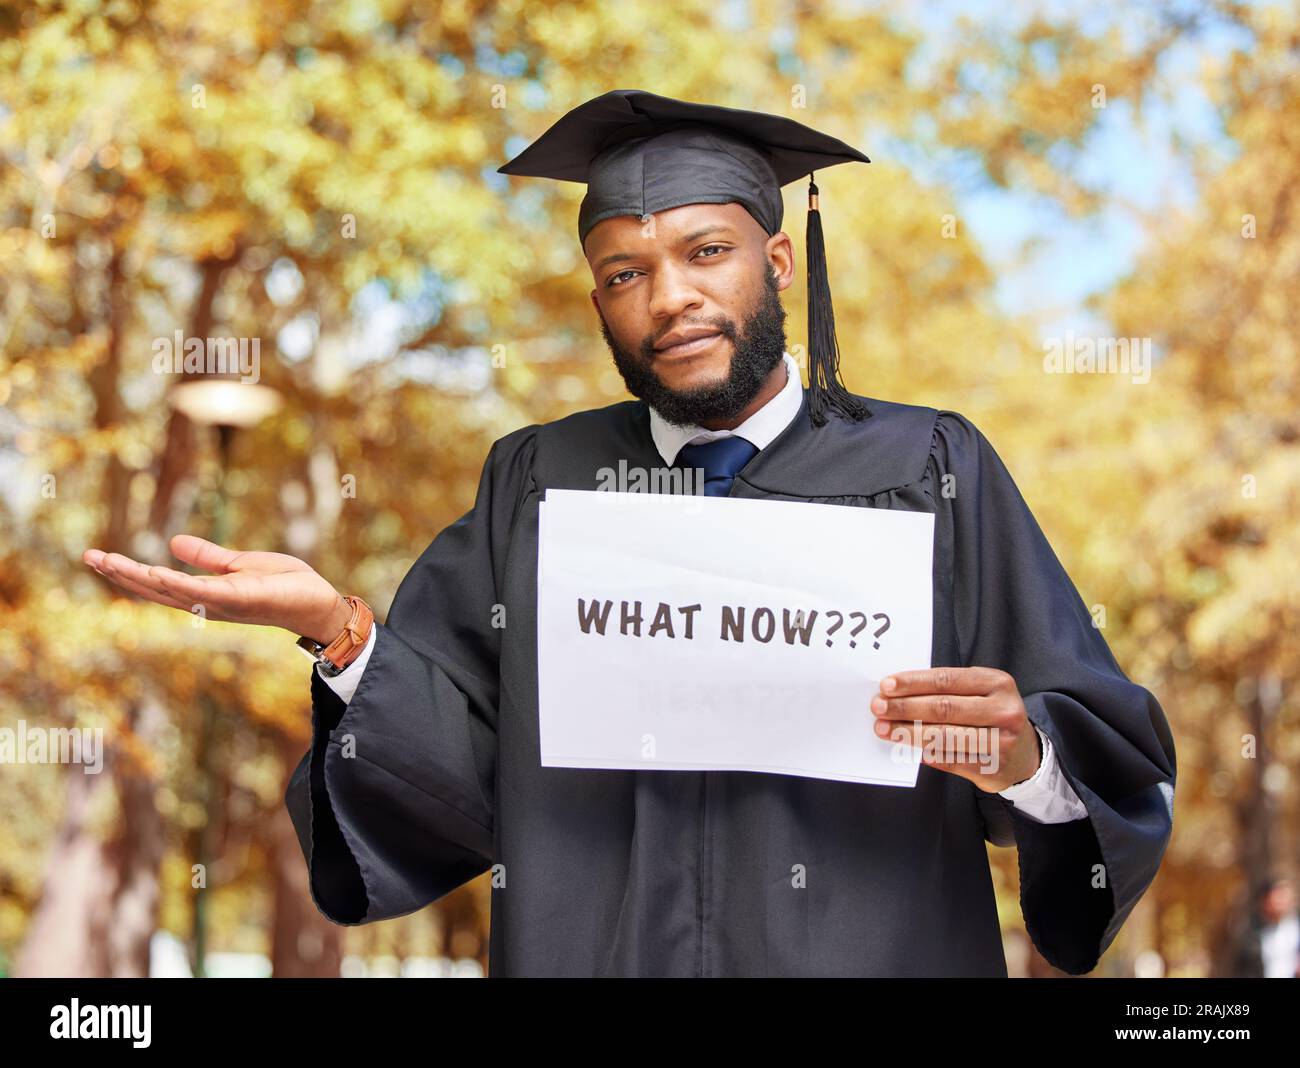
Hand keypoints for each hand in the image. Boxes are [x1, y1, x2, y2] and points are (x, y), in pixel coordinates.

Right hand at [83, 535, 351, 644]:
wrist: (318, 603)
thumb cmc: (284, 586)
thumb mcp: (240, 565)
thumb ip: (208, 558)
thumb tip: (172, 542)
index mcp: (204, 594)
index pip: (157, 583)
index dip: (127, 571)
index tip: (98, 556)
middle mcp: (206, 602)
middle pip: (155, 589)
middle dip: (121, 574)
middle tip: (88, 556)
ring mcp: (222, 602)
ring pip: (172, 590)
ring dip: (139, 577)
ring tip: (109, 561)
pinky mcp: (241, 597)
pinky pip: (204, 590)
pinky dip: (179, 582)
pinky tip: (155, 570)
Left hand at [870, 667, 1038, 791]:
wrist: (1026, 754)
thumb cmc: (991, 715)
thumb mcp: (981, 692)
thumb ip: (948, 689)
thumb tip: (898, 692)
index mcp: (997, 683)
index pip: (947, 680)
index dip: (914, 683)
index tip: (886, 686)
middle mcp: (1003, 710)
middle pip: (943, 708)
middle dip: (905, 708)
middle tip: (878, 708)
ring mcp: (1001, 742)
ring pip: (944, 736)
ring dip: (908, 733)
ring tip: (885, 729)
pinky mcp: (993, 768)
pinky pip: (950, 760)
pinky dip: (927, 753)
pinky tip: (910, 749)